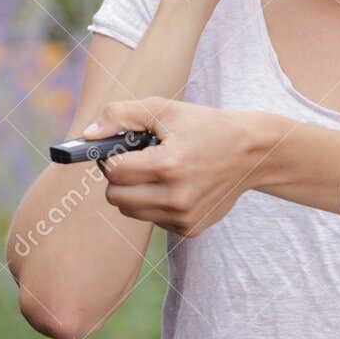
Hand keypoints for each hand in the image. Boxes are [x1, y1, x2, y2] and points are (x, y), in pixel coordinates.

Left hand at [84, 97, 264, 238]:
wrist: (252, 153)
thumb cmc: (204, 126)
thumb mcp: (164, 109)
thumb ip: (121, 116)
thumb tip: (87, 135)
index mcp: (168, 165)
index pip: (113, 172)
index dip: (112, 158)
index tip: (123, 151)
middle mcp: (176, 196)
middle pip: (116, 198)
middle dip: (119, 179)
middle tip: (137, 162)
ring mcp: (184, 217)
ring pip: (131, 211)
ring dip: (135, 193)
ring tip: (158, 172)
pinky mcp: (191, 229)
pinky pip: (153, 220)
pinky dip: (155, 204)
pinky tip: (176, 187)